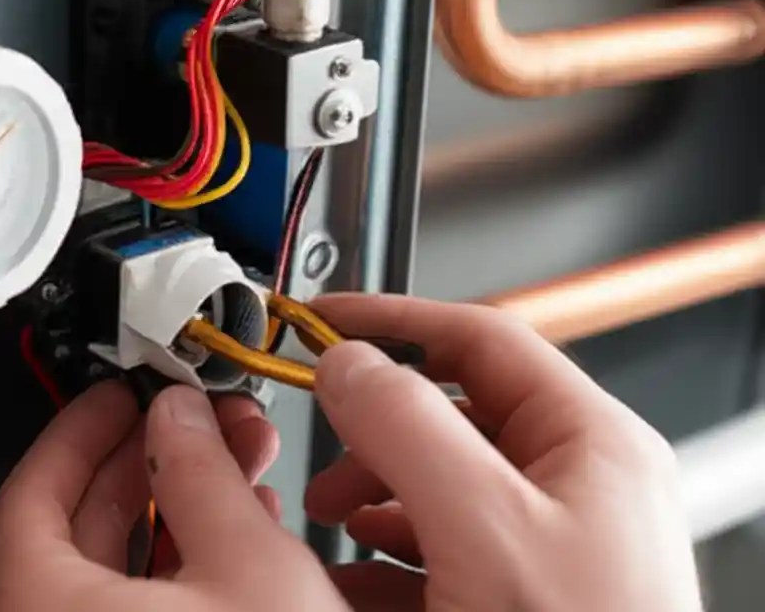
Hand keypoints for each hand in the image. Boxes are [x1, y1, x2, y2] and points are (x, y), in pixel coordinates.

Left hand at [0, 382, 345, 611]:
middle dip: (148, 461)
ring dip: (179, 509)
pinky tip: (243, 532)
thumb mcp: (247, 566)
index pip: (29, 495)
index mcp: (44, 607)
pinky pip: (141, 610)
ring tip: (239, 462)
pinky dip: (185, 568)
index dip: (77, 430)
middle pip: (75, 529)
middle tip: (191, 418)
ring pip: (117, 574)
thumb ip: (203, 475)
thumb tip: (180, 417)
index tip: (116, 395)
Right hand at [307, 294, 701, 611]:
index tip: (322, 321)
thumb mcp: (483, 530)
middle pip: (456, 413)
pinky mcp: (528, 599)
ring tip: (328, 513)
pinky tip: (354, 576)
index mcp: (588, 445)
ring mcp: (555, 547)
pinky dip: (390, 550)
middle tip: (316, 430)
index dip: (394, 320)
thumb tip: (349, 365)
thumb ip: (409, 431)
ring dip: (375, 489)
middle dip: (375, 421)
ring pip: (444, 483)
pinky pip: (446, 547)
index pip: (481, 341)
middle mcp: (577, 488)